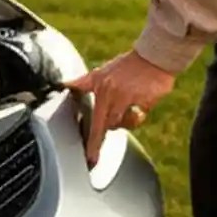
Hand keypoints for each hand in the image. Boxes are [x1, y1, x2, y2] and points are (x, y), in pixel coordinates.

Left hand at [64, 50, 174, 166]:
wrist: (152, 57)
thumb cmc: (125, 67)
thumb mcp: (100, 73)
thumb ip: (82, 83)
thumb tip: (64, 85)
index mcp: (103, 92)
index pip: (96, 123)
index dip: (93, 143)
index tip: (91, 159)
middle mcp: (117, 97)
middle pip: (112, 125)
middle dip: (113, 123)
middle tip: (118, 109)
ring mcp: (133, 101)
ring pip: (127, 124)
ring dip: (128, 118)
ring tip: (129, 102)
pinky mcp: (148, 102)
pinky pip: (142, 116)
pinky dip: (141, 111)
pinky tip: (142, 98)